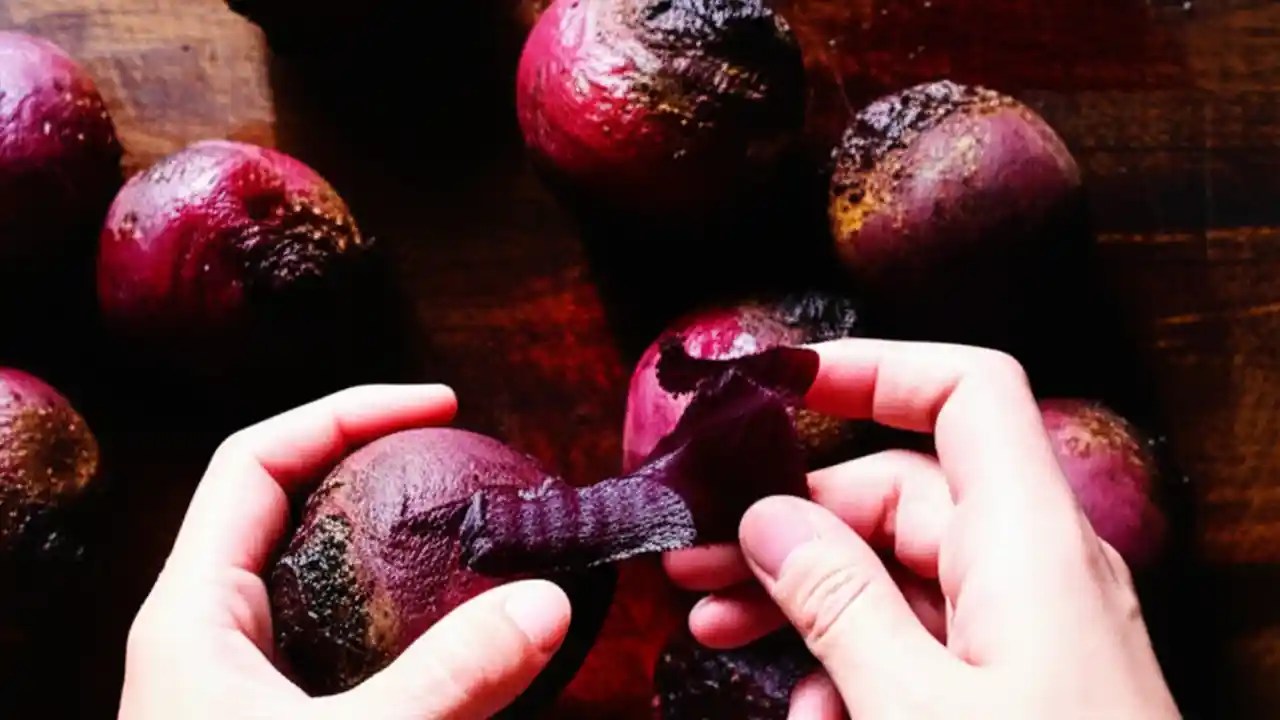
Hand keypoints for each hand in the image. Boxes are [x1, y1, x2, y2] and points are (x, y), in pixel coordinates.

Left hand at [119, 385, 572, 719]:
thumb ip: (448, 679)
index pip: (257, 463)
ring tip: (465, 527)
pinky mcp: (273, 719)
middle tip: (463, 456)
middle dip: (373, 464)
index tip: (440, 406)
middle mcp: (207, 634)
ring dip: (388, 541)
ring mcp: (239, 682)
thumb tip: (549, 600)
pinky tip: (451, 631)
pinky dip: (395, 615)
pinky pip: (337, 638)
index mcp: (191, 613)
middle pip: (284, 503)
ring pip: (314, 575)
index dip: (345, 414)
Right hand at [665, 340, 1179, 718]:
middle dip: (792, 519)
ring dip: (803, 594)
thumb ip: (837, 603)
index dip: (875, 371)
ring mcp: (1022, 630)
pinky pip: (918, 639)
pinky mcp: (1010, 685)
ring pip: (895, 571)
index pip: (966, 395)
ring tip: (714, 626)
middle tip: (699, 557)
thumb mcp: (914, 708)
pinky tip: (802, 710)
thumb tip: (769, 521)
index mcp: (1026, 543)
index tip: (775, 388)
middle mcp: (1030, 569)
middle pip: (900, 492)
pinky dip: (850, 659)